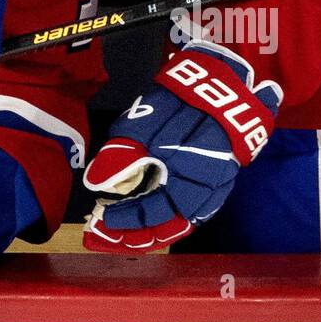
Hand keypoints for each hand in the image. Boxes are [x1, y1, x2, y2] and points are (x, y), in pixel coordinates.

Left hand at [83, 44, 281, 252]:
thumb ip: (123, 153)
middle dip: (135, 236)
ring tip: (121, 234)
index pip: (155, 212)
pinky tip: (147, 219)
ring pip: (181, 222)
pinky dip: (168, 219)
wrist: (224, 84)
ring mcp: (216, 187)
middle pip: (169, 227)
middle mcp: (207, 190)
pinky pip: (192, 211)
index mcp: (190, 175)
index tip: (101, 217)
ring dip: (151, 231)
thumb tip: (96, 183)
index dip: (126, 220)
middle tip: (104, 237)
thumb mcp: (148, 119)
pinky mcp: (217, 182)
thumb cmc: (185, 99)